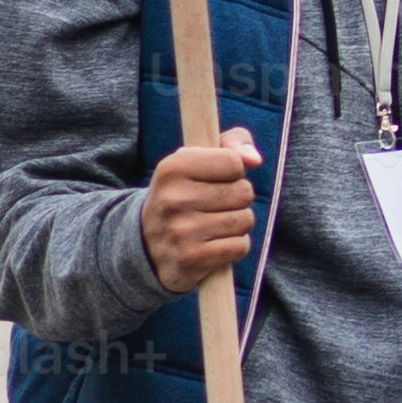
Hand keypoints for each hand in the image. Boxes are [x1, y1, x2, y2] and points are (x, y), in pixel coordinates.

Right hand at [142, 127, 262, 292]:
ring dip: (237, 224)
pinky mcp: (191, 258)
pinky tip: (213, 245)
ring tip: (213, 226)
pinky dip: (234, 247)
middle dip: (237, 200)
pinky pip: (240, 246)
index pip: (234, 162)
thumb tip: (254, 159)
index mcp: (172, 168)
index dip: (233, 172)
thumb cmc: (184, 194)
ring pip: (246, 220)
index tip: (214, 180)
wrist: (147, 246)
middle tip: (213, 206)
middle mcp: (173, 198)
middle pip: (244, 192)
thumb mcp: (198, 160)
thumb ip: (232, 144)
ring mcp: (181, 230)